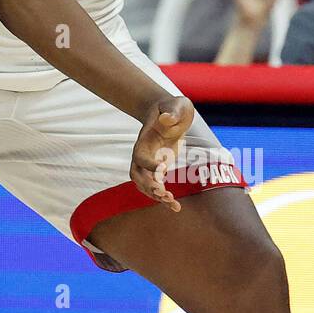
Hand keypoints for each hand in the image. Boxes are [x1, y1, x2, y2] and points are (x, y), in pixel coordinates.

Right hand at [130, 96, 195, 212]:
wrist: (170, 111)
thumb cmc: (173, 107)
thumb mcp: (176, 104)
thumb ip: (172, 111)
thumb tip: (167, 119)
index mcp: (145, 139)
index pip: (140, 156)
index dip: (149, 164)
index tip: (163, 167)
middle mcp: (144, 153)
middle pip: (137, 175)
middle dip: (148, 186)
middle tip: (163, 193)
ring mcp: (150, 162)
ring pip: (144, 185)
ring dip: (156, 196)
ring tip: (172, 203)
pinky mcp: (159, 168)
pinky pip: (157, 186)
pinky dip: (164, 198)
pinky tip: (176, 207)